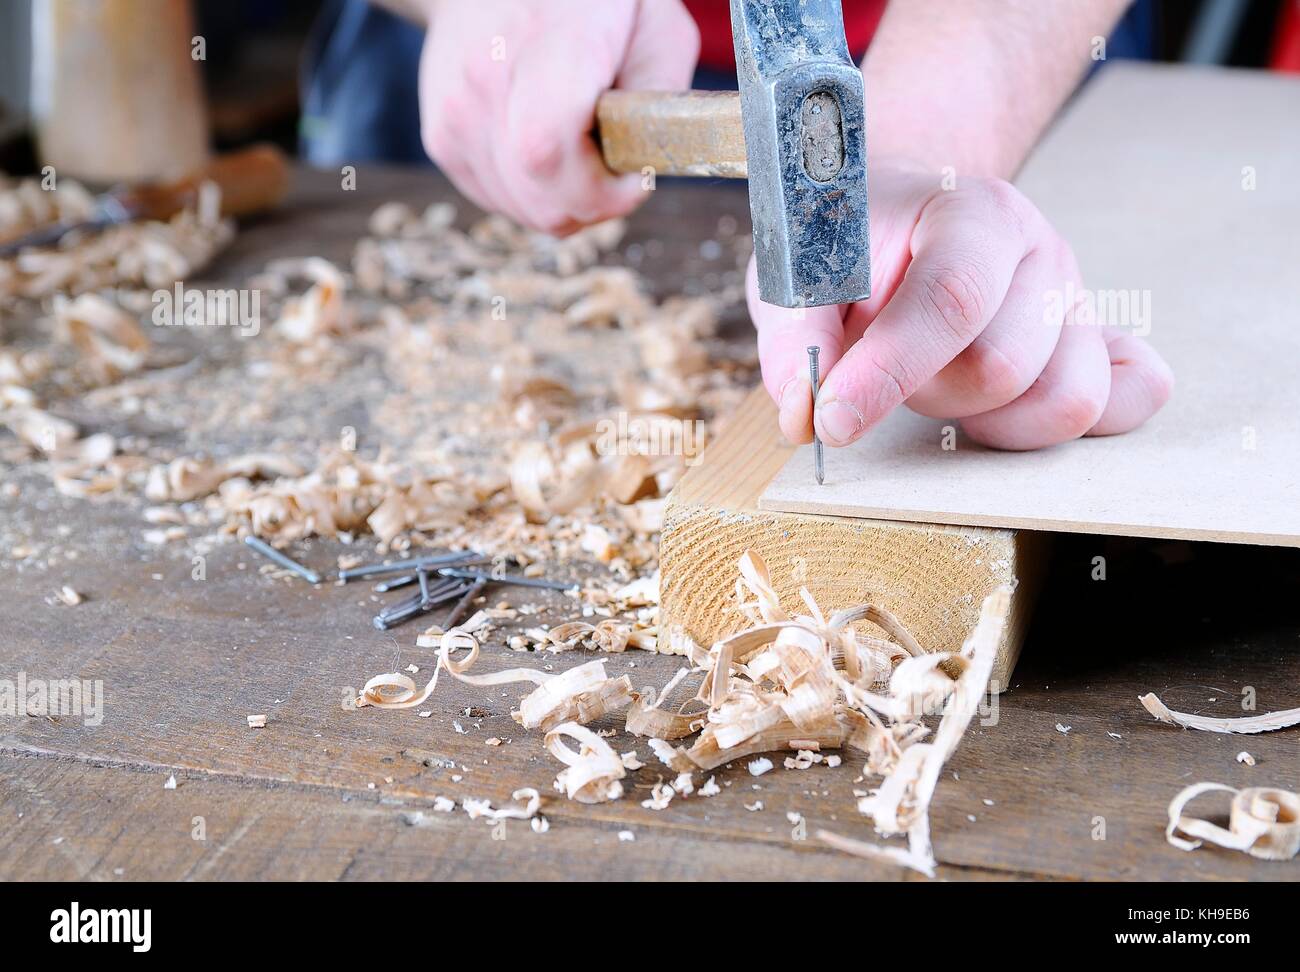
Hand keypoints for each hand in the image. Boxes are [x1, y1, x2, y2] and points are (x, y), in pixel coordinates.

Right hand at [419, 0, 698, 234]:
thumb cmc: (589, 0)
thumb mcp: (652, 23)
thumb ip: (660, 92)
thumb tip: (649, 160)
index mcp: (546, 41)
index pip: (548, 150)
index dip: (600, 190)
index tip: (634, 176)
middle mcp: (486, 78)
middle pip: (542, 200)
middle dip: (594, 205)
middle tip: (618, 172)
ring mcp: (456, 113)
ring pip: (523, 211)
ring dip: (565, 202)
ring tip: (584, 153)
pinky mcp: (442, 139)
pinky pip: (500, 201)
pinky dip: (534, 194)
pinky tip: (550, 150)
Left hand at [751, 160, 1172, 450]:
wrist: (900, 215)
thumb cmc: (847, 247)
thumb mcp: (796, 274)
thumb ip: (794, 337)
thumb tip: (804, 414)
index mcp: (971, 212)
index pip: (952, 299)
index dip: (889, 371)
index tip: (832, 421)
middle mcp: (1040, 251)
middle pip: (1002, 368)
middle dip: (924, 392)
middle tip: (882, 369)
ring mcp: (1077, 301)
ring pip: (1063, 401)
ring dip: (983, 418)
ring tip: (933, 383)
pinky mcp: (1098, 343)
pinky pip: (1128, 399)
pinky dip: (1063, 423)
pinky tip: (1001, 412)